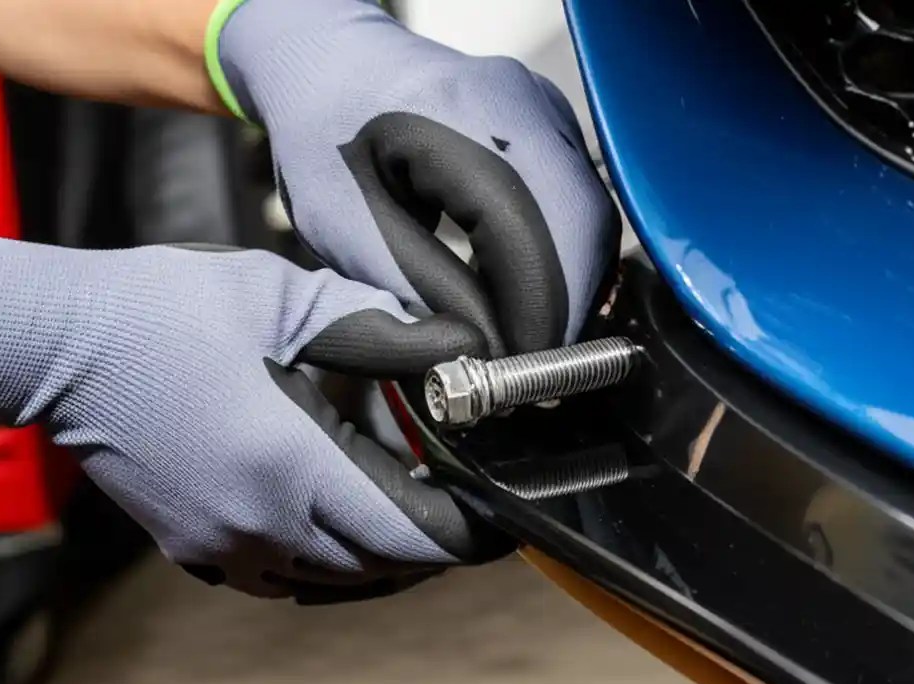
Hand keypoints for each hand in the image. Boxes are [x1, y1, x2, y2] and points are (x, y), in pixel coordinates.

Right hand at [0, 232, 511, 598]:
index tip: (498, 519)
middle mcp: (255, 523)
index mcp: (284, 462)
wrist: (60, 347)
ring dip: (383, 554)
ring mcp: (220, 546)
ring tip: (408, 502)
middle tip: (461, 500)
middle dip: (431, 540)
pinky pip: (286, 578)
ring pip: (335, 580)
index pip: (406, 531)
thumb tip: (455, 349)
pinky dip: (330, 560)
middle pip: (379, 566)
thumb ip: (380, 327)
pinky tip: (339, 514)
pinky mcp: (195, 548)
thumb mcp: (285, 296)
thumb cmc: (162, 311)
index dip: (465, 533)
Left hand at [210, 0, 620, 356]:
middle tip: (526, 383)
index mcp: (455, 119)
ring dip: (567, 294)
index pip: (526, 236)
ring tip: (521, 350)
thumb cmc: (323, 141)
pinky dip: (561, 264)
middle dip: (562, 317)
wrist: (333, 67)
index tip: (512, 385)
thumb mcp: (344, 228)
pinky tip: (522, 302)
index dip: (533, 320)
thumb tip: (484, 356)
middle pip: (581, 230)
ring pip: (591, 223)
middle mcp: (519, 105)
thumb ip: (416, 292)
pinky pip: (579, 207)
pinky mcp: (553, 129)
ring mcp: (545, 111)